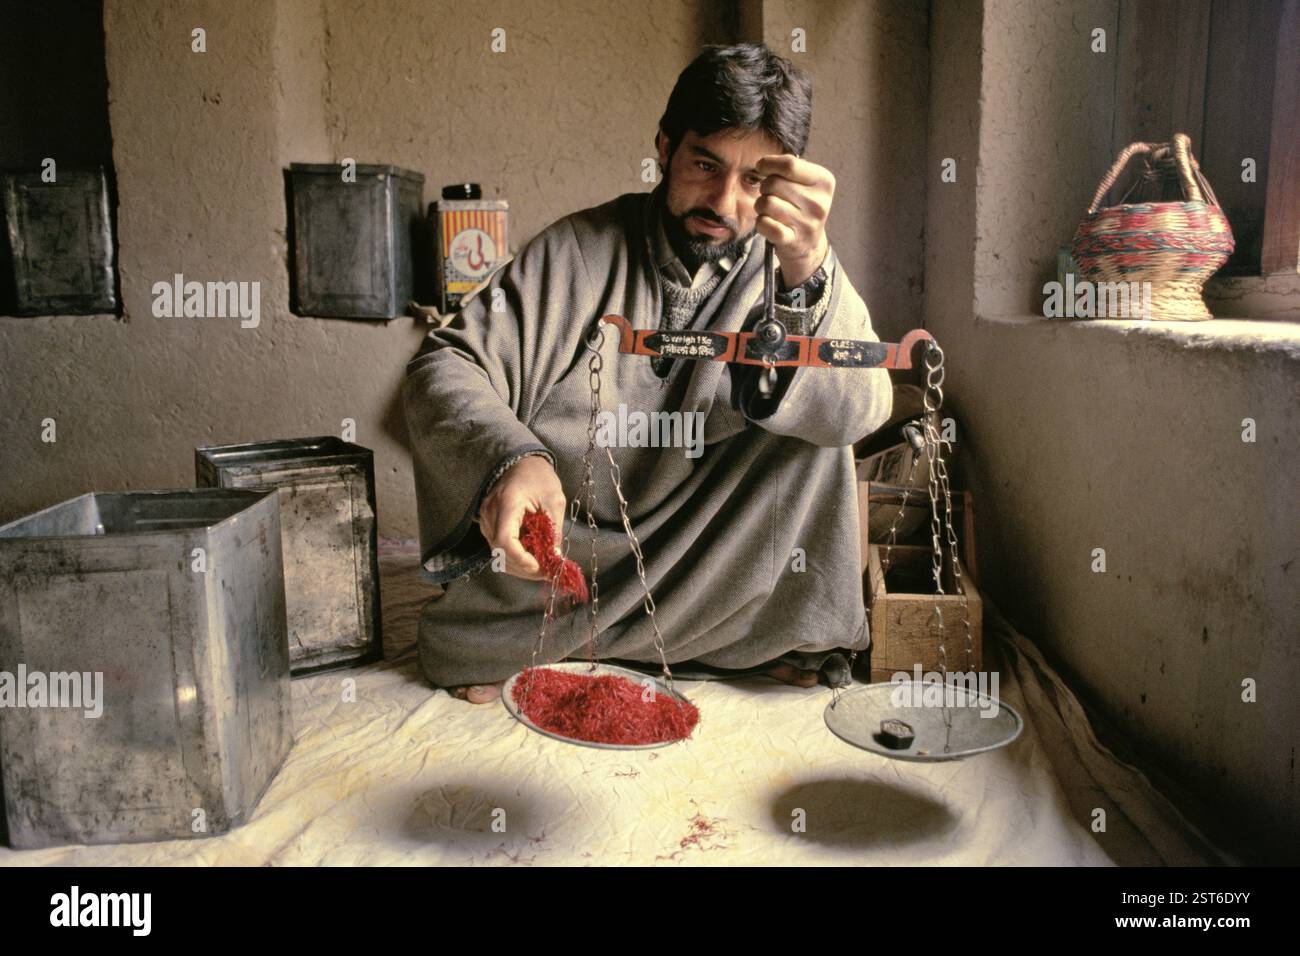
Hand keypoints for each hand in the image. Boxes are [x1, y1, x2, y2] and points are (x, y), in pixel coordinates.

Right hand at [478, 456, 566, 580]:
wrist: (523, 461)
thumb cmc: (540, 477)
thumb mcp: (554, 501)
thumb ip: (553, 530)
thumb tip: (554, 558)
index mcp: (507, 503)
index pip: (505, 540)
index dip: (520, 558)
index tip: (538, 566)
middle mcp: (490, 512)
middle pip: (499, 551)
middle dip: (523, 567)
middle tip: (545, 572)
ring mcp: (486, 517)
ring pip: (497, 552)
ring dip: (518, 565)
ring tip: (540, 567)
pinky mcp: (489, 522)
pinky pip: (498, 545)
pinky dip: (513, 556)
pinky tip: (530, 557)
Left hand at [754, 154, 834, 287]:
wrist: (809, 244)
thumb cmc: (801, 205)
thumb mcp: (805, 182)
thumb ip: (788, 168)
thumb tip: (763, 164)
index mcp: (824, 182)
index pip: (789, 165)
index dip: (768, 163)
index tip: (762, 166)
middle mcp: (819, 203)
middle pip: (774, 183)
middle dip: (764, 187)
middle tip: (771, 195)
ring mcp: (807, 223)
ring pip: (766, 203)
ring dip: (760, 205)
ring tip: (770, 210)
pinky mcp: (793, 241)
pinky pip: (764, 223)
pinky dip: (760, 222)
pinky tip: (769, 223)